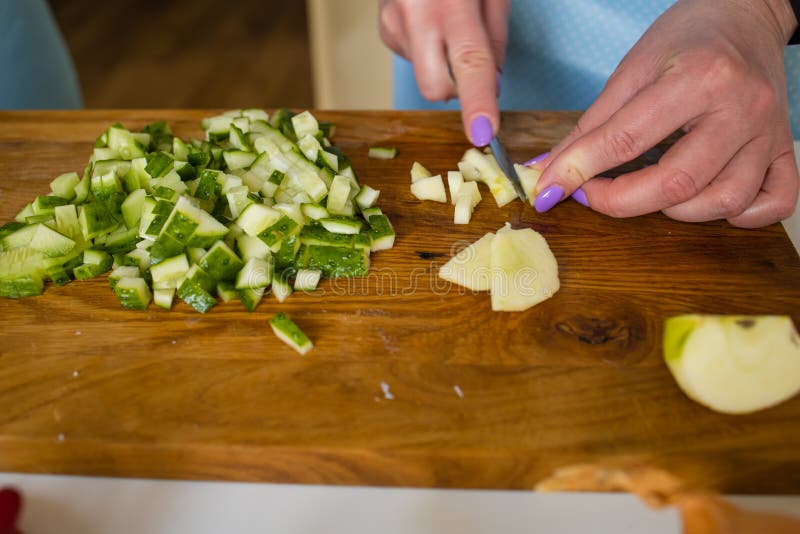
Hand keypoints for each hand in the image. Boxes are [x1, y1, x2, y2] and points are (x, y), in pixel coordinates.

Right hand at [379, 0, 509, 145]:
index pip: (468, 62)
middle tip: (473, 61)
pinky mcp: (385, 32)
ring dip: (444, 62)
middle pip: (436, 87)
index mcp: (447, 1)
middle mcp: (413, 15)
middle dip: (459, 89)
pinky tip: (431, 21)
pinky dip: (430, 50)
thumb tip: (495, 83)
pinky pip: (415, 60)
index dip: (478, 102)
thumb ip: (495, 35)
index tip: (484, 132)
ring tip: (449, 21)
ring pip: (427, 75)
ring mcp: (392, 25)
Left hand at [531, 0, 799, 227]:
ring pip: (725, 201)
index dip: (579, 171)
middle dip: (621, 202)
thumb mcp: (632, 70)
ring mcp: (769, 133)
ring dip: (677, 212)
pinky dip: (740, 216)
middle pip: (677, 183)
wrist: (746, 15)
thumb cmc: (688, 38)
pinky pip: (774, 203)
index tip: (550, 190)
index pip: (626, 141)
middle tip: (593, 194)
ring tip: (651, 190)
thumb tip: (549, 170)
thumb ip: (590, 126)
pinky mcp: (784, 149)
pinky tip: (708, 201)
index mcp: (699, 78)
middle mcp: (741, 108)